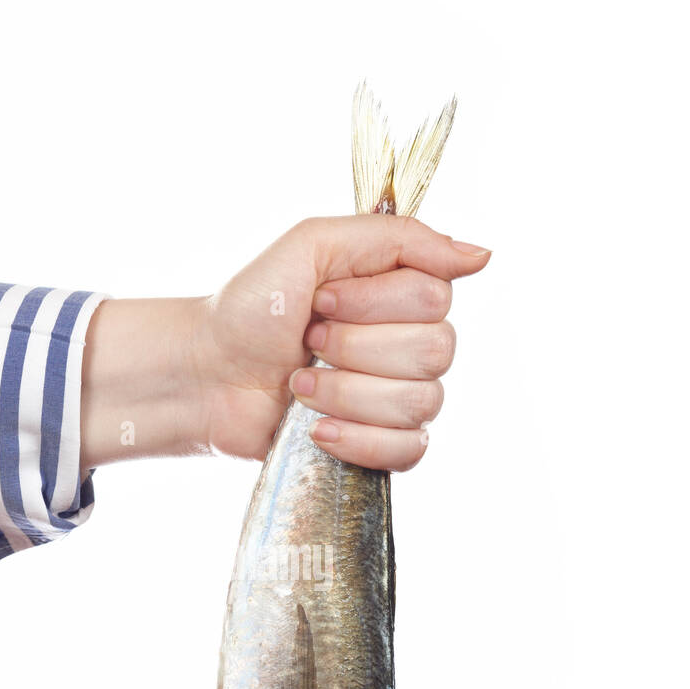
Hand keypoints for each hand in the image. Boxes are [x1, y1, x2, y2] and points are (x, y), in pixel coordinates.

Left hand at [80, 216, 488, 471]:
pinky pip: (409, 450)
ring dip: (346, 393)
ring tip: (300, 385)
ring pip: (420, 402)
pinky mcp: (382, 446)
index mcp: (403, 294)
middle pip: (435, 352)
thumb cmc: (253, 307)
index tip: (321, 300)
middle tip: (308, 342)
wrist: (209, 374)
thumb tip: (481, 255)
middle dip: (356, 348)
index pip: (436, 299)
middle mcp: (411, 345)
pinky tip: (317, 429)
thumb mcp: (316, 244)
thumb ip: (399, 238)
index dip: (374, 303)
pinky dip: (358, 440)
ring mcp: (400, 399)